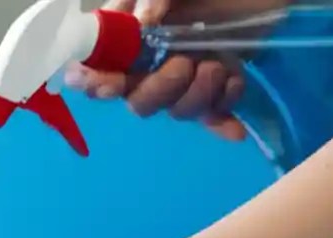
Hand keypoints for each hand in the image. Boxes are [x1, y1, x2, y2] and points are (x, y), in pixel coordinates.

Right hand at [67, 0, 285, 139]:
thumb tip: (143, 22)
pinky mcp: (214, 93)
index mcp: (131, 41)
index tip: (112, 85)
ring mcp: (183, 83)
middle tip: (185, 62)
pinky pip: (211, 117)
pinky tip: (235, 116)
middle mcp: (151, 67)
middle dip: (162, 87)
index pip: (98, 72)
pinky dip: (223, 119)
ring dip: (200, 91)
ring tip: (219, 63)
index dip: (97, 83)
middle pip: (139, 102)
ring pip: (178, 111)